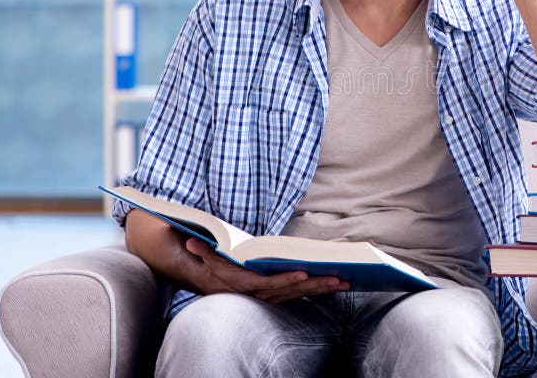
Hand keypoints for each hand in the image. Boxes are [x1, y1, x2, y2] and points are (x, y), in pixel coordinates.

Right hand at [185, 238, 350, 303]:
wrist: (211, 282)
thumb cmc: (214, 262)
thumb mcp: (206, 255)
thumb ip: (202, 248)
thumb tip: (191, 241)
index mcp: (245, 283)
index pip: (269, 283)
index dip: (286, 279)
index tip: (304, 272)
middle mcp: (260, 293)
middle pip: (292, 290)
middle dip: (316, 285)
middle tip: (339, 278)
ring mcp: (271, 296)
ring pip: (300, 293)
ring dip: (322, 289)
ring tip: (345, 281)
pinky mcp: (279, 294)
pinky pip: (300, 293)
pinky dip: (318, 289)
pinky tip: (337, 284)